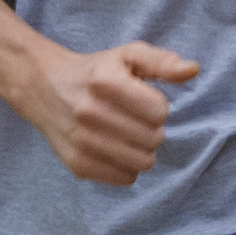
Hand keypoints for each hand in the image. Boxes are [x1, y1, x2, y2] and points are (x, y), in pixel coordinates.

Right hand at [17, 37, 196, 186]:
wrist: (44, 88)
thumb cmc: (95, 72)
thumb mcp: (127, 56)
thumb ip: (162, 62)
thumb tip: (192, 70)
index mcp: (106, 82)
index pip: (160, 112)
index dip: (157, 106)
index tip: (141, 100)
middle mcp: (90, 112)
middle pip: (153, 139)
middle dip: (151, 129)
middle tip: (134, 119)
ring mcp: (82, 141)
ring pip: (142, 163)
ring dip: (142, 150)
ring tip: (127, 135)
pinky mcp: (77, 164)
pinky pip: (125, 178)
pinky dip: (126, 167)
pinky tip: (114, 150)